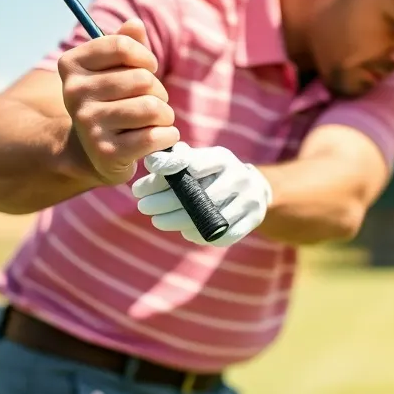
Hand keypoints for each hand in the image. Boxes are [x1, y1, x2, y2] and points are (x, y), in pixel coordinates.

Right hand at [57, 19, 179, 185]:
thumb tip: (135, 24)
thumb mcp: (112, 70)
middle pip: (143, 79)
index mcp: (72, 65)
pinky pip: (156, 136)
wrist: (92, 151)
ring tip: (156, 120)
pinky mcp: (107, 152)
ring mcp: (88, 124)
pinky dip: (168, 136)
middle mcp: (74, 93)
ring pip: (152, 108)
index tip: (148, 68)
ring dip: (165, 115)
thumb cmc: (110, 102)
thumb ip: (124, 45)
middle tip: (151, 103)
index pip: (122, 46)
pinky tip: (159, 137)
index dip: (145, 57)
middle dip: (158, 91)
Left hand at [132, 142, 272, 246]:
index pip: (191, 165)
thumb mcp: (198, 160)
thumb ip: (174, 160)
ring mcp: (249, 200)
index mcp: (223, 158)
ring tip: (159, 221)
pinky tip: (186, 232)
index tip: (140, 187)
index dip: (164, 174)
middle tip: (144, 207)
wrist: (254, 189)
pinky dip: (200, 235)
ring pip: (207, 217)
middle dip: (164, 203)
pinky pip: (222, 234)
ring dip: (178, 222)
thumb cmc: (214, 174)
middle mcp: (239, 177)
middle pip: (197, 195)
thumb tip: (151, 163)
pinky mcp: (253, 220)